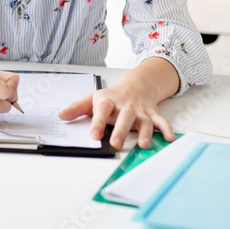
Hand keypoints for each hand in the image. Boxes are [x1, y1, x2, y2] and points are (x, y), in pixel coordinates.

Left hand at [58, 57, 178, 149]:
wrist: (136, 84)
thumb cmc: (112, 96)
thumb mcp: (92, 99)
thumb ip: (77, 108)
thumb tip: (61, 116)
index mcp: (108, 102)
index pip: (102, 111)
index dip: (98, 123)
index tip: (94, 135)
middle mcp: (126, 107)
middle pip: (125, 117)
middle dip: (121, 131)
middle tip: (116, 144)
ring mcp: (140, 112)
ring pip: (144, 121)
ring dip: (145, 133)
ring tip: (144, 144)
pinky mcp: (152, 115)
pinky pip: (161, 122)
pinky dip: (166, 129)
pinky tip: (169, 139)